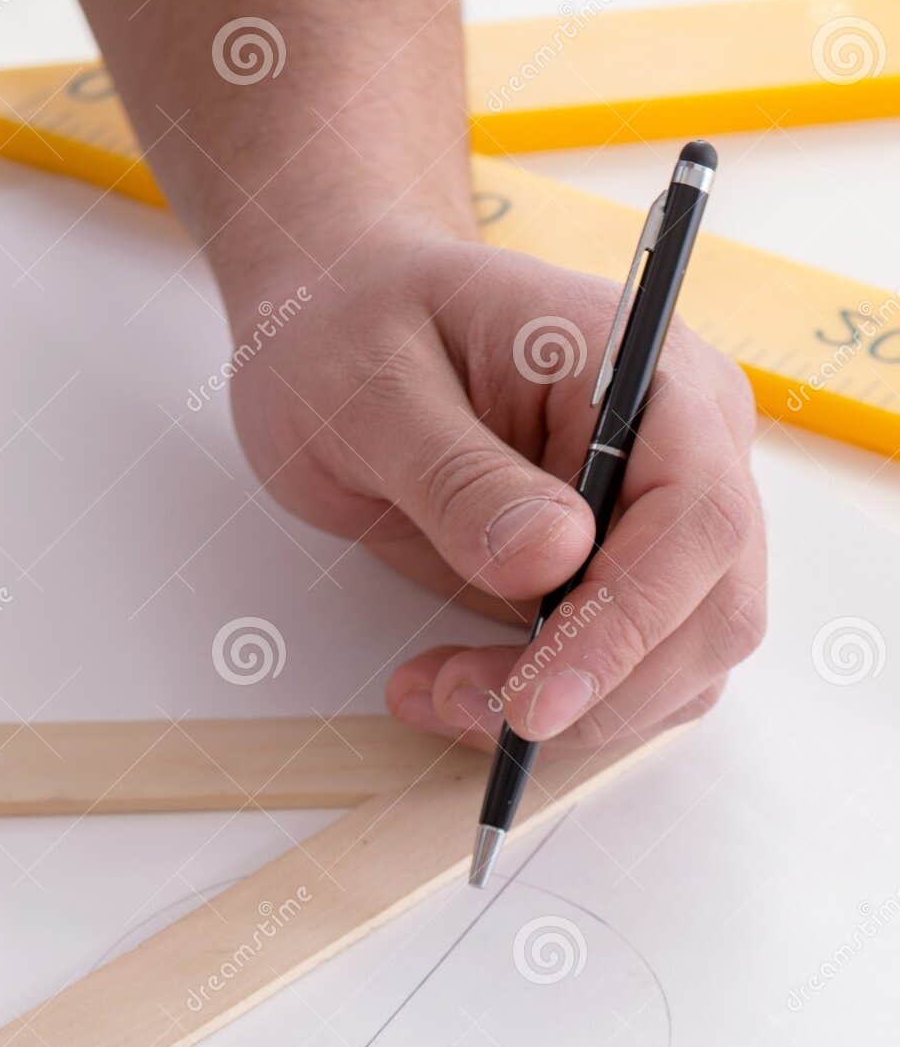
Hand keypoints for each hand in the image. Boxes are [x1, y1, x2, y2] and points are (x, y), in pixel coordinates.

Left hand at [222, 230, 766, 749]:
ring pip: (677, 664)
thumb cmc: (354, 333)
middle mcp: (679, 451)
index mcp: (645, 373)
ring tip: (433, 693)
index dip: (628, 623)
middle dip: (595, 690)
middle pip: (712, 611)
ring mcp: (653, 522)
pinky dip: (548, 711)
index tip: (536, 700)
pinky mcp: (608, 580)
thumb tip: (554, 558)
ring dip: (570, 716)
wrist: (334, 330)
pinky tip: (450, 690)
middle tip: (457, 702)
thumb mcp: (373, 394)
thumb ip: (459, 475)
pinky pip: (622, 675)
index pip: (696, 516)